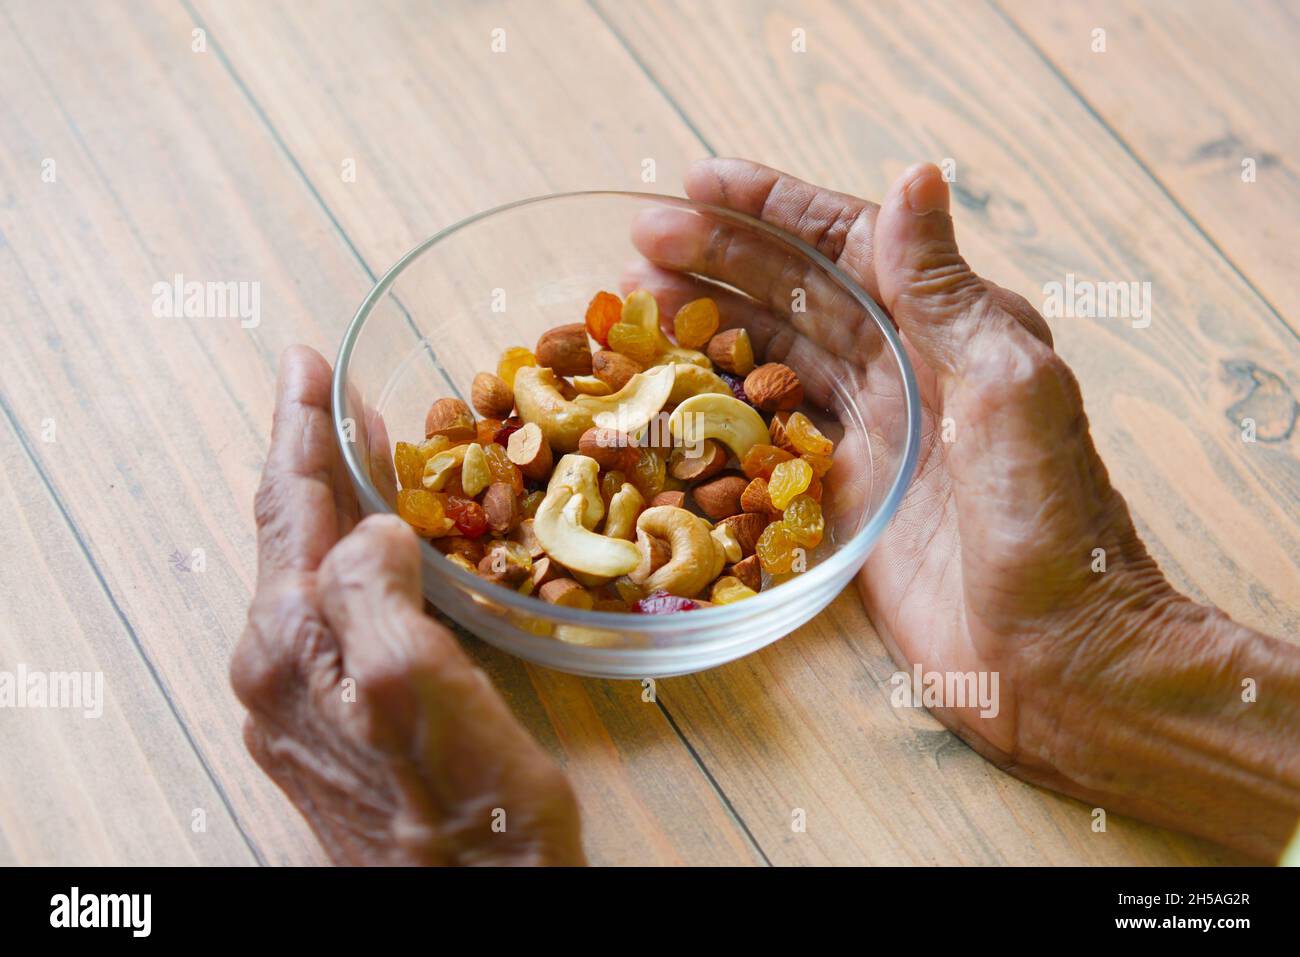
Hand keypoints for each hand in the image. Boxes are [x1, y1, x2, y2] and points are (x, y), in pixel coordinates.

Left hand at [232, 346, 583, 864]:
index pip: (289, 508)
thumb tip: (370, 529)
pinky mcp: (335, 722)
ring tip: (355, 443)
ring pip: (311, 570)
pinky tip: (379, 541)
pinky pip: (333, 609)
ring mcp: (302, 700)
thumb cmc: (467, 813)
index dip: (302, 428)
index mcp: (292, 646)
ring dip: (332, 500)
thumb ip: (374, 595)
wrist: (477, 909)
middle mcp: (279, 668)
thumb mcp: (419, 690)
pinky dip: (352, 553)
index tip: (307, 360)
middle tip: (331, 387)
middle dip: (310, 453)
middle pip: (289, 533)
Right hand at [631, 159, 1299, 857]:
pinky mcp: (842, 493)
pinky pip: (766, 434)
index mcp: (953, 326)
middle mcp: (908, 368)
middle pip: (796, 294)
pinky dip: (717, 407)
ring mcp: (870, 433)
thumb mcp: (1007, 389)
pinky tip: (669, 390)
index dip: (773, 209)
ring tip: (633, 303)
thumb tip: (914, 174)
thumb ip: (946, 291)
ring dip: (707, 324)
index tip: (698, 185)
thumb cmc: (1052, 523)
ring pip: (773, 356)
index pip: (851, 243)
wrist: (1057, 654)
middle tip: (638, 243)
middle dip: (719, 259)